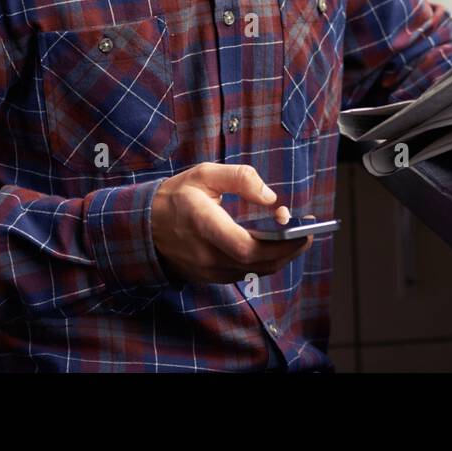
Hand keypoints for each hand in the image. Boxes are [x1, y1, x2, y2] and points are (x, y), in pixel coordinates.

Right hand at [150, 162, 311, 282]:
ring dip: (279, 258)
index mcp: (204, 225)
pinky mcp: (209, 276)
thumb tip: (271, 196)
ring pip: (253, 272)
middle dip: (289, 250)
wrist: (142, 226)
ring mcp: (207, 270)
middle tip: (308, 233)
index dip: (280, 243)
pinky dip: (263, 262)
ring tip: (297, 237)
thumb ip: (240, 179)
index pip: (247, 248)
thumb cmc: (176, 196)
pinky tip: (275, 246)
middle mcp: (206, 254)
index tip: (301, 228)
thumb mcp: (204, 174)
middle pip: (258, 264)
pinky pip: (243, 274)